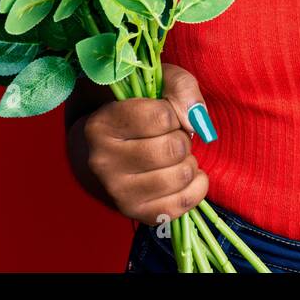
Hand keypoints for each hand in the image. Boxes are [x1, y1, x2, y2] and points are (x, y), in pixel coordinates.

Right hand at [81, 64, 213, 224]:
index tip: (164, 115)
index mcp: (101, 125)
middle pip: (173, 148)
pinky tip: (187, 174)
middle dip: (183, 138)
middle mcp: (103, 162)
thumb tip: (197, 120)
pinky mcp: (137, 213)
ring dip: (188, 161)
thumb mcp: (155, 85)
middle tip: (171, 137)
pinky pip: (185, 202)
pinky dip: (197, 185)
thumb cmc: (136, 114)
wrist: (107, 154)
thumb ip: (180, 87)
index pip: (162, 116)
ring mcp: (118, 192)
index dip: (173, 112)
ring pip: (181, 175)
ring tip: (175, 156)